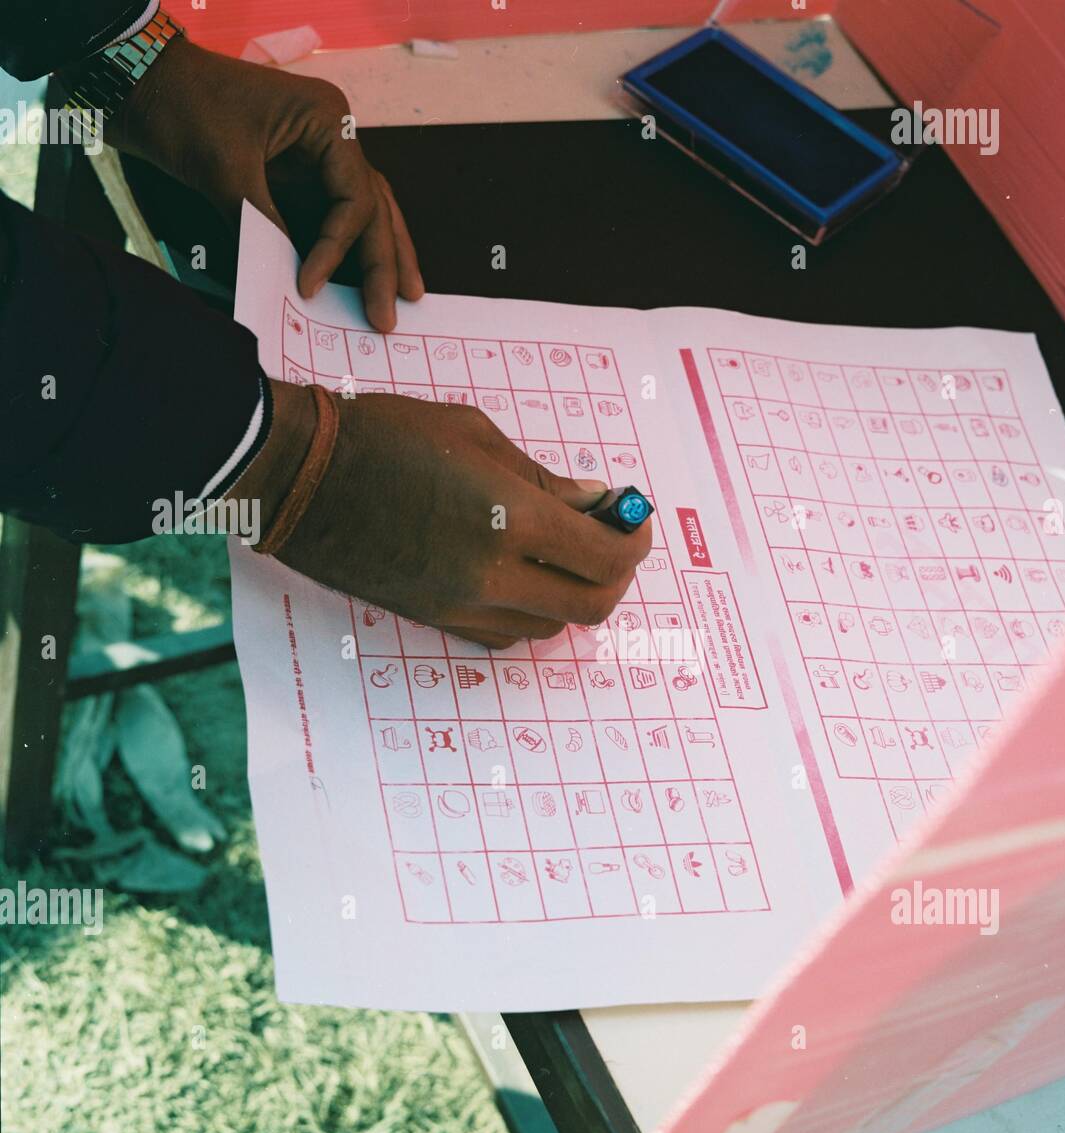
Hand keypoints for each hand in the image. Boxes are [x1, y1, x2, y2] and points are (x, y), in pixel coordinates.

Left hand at [104, 36, 420, 329]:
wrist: (139, 83)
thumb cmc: (183, 109)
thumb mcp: (226, 169)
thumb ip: (265, 224)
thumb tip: (292, 284)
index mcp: (327, 121)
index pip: (353, 199)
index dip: (336, 250)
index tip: (309, 288)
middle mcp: (334, 136)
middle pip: (374, 208)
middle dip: (384, 263)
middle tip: (389, 317)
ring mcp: (319, 154)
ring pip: (365, 212)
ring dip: (383, 256)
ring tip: (405, 298)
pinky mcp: (297, 173)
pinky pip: (333, 216)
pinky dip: (347, 249)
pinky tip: (364, 280)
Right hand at [231, 384, 653, 647]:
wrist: (298, 478)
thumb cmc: (384, 437)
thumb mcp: (476, 437)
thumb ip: (545, 479)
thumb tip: (597, 502)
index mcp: (510, 519)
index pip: (607, 556)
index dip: (635, 539)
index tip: (633, 518)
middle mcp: (493, 576)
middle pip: (592, 605)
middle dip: (616, 573)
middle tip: (611, 539)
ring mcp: (464, 607)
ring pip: (552, 625)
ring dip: (573, 592)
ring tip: (562, 550)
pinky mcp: (438, 620)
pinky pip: (509, 632)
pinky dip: (531, 608)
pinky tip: (521, 571)